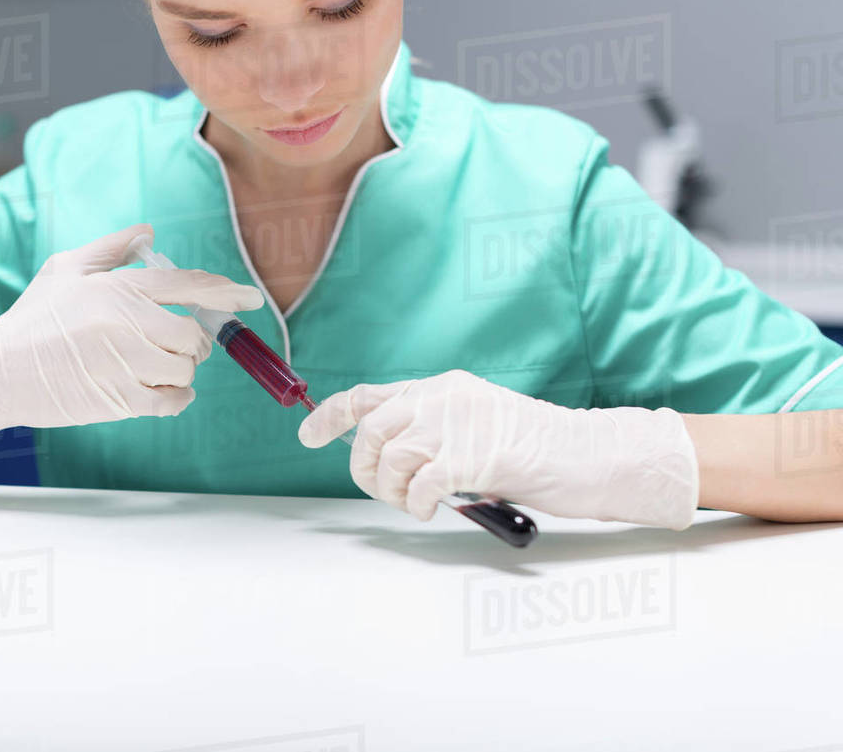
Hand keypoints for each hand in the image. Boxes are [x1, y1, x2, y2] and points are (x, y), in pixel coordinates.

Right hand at [0, 224, 263, 449]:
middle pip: (193, 332)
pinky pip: (173, 400)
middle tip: (176, 344)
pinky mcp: (120, 400)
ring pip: (185, 368)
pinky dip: (177, 397)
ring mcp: (125, 363)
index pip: (186, 285)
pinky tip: (164, 390)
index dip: (224, 291)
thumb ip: (111, 250)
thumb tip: (149, 233)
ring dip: (180, 369)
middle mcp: (127, 323)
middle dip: (193, 340)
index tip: (249, 298)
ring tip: (156, 366)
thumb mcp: (64, 269)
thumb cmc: (32, 319)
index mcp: (118, 288)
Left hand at [298, 369, 698, 528]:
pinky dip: (417, 503)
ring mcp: (457, 425)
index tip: (307, 435)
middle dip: (362, 468)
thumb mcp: (473, 425)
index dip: (330, 416)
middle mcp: (442, 398)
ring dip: (391, 490)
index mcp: (441, 388)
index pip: (367, 394)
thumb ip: (432, 431)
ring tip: (415, 502)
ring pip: (390, 458)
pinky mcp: (473, 457)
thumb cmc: (534, 449)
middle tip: (383, 491)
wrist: (589, 455)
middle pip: (370, 429)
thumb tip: (385, 456)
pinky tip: (432, 508)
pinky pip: (420, 484)